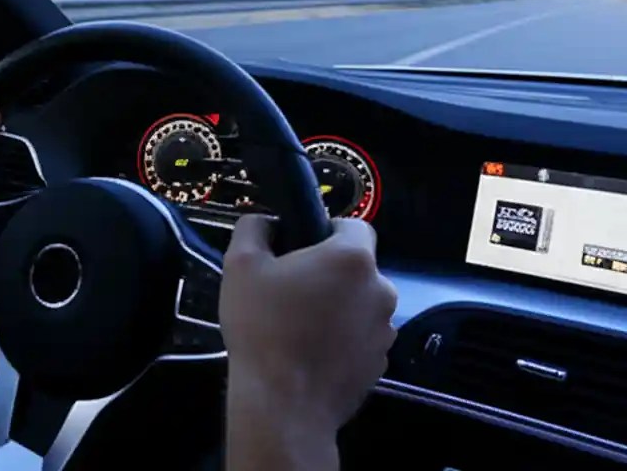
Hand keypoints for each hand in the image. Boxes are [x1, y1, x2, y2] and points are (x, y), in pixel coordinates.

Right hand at [219, 215, 396, 470]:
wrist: (284, 405)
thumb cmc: (262, 327)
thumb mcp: (240, 265)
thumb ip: (253, 228)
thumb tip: (265, 221)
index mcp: (352, 259)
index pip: (355, 226)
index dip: (327, 231)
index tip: (300, 249)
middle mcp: (381, 290)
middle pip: (357, 268)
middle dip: (329, 274)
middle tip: (290, 290)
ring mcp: (386, 330)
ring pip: (360, 304)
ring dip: (337, 307)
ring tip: (298, 327)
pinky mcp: (382, 363)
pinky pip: (361, 337)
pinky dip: (342, 339)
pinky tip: (311, 354)